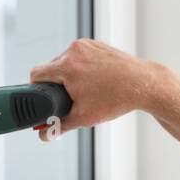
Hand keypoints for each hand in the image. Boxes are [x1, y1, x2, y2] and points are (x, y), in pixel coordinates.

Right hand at [29, 38, 163, 139]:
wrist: (143, 84)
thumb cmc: (117, 99)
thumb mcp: (84, 117)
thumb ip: (59, 126)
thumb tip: (44, 135)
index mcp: (67, 66)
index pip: (36, 75)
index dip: (37, 89)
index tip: (42, 97)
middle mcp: (74, 51)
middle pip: (51, 68)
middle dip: (56, 84)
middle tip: (70, 98)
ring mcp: (86, 45)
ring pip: (65, 61)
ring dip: (69, 74)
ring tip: (85, 89)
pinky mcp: (96, 44)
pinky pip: (80, 55)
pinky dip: (82, 67)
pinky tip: (93, 79)